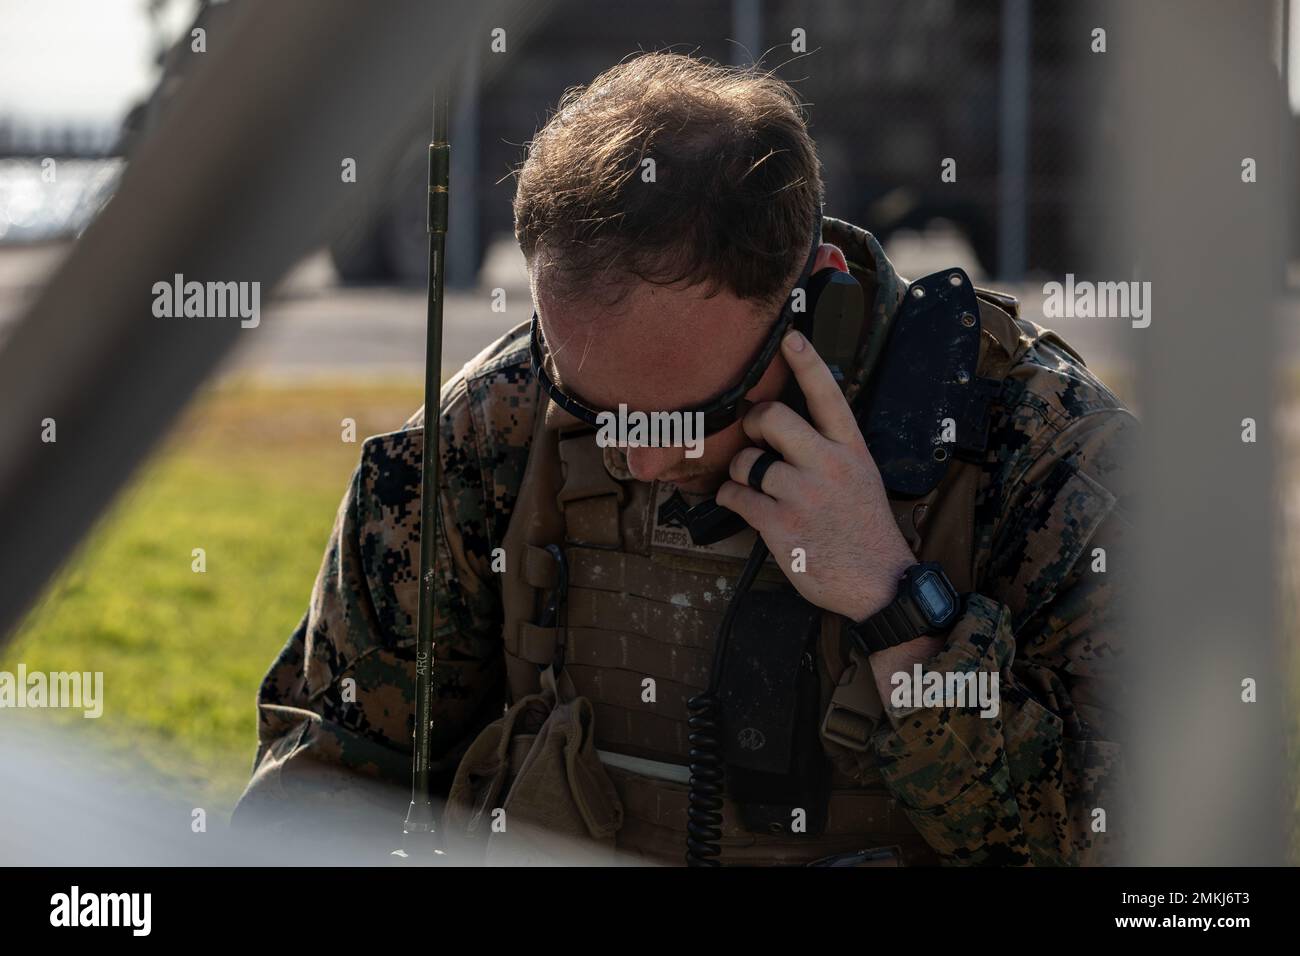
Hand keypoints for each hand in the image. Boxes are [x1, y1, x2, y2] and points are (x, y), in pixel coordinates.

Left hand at [715, 329, 916, 622]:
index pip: (828, 396)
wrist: (879, 583)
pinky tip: (741, 503)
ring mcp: (803, 495)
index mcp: (851, 449)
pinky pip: (735, 495)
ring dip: (739, 470)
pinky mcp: (781, 525)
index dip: (806, 363)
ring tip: (750, 483)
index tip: (789, 337)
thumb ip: (829, 449)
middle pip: (772, 417)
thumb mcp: (861, 476)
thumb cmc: (864, 528)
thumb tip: (782, 427)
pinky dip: (730, 497)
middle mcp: (828, 466)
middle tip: (755, 437)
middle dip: (753, 422)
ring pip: (746, 461)